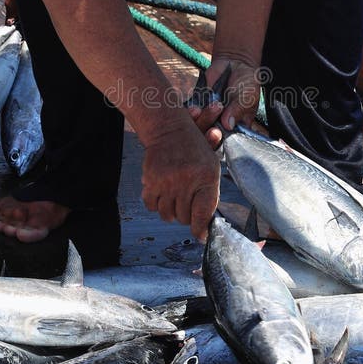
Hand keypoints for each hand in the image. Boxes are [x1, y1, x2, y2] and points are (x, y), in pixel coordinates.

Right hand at [141, 120, 219, 241]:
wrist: (169, 129)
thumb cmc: (193, 149)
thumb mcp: (211, 167)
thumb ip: (209, 195)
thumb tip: (204, 224)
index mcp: (206, 178)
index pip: (203, 214)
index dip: (201, 229)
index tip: (201, 234)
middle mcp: (187, 181)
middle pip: (185, 217)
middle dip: (187, 215)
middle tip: (187, 205)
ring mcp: (167, 182)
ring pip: (168, 215)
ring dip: (171, 211)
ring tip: (175, 199)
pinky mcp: (151, 181)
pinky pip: (151, 206)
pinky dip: (156, 205)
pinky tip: (162, 195)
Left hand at [188, 56, 260, 146]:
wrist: (234, 65)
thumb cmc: (246, 84)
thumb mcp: (247, 96)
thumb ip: (238, 110)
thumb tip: (228, 125)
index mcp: (234, 130)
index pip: (225, 143)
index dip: (218, 142)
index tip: (217, 133)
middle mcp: (219, 126)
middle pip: (207, 139)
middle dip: (206, 135)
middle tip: (211, 127)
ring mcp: (206, 117)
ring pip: (196, 128)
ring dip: (198, 121)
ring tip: (202, 110)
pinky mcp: (196, 106)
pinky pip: (187, 115)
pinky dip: (188, 113)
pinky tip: (194, 108)